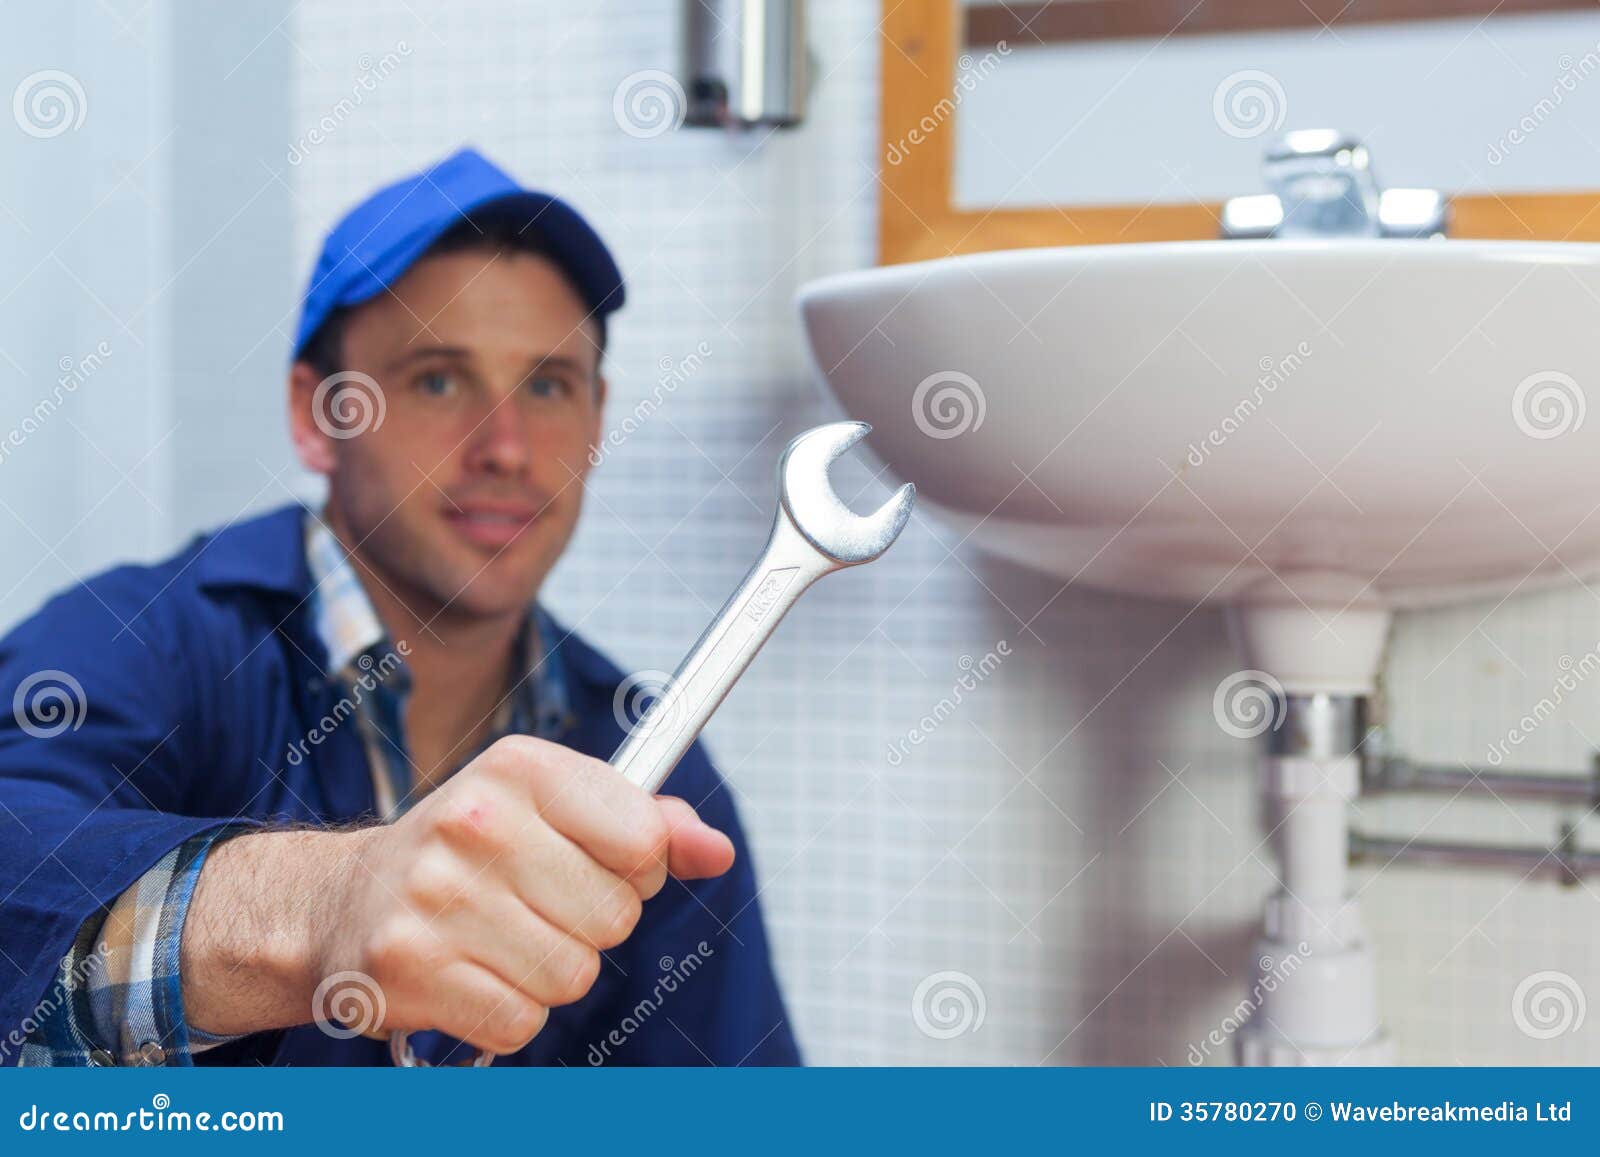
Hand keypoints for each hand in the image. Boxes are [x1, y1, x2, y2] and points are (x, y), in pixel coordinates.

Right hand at [182, 735, 733, 1052]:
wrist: (343, 899)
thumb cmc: (472, 851)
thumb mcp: (555, 809)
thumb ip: (647, 822)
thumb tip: (718, 851)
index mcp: (522, 767)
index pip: (645, 838)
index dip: (639, 867)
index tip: (600, 863)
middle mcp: (475, 820)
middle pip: (615, 916)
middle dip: (591, 925)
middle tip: (535, 904)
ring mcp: (435, 895)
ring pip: (572, 975)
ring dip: (548, 972)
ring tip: (499, 938)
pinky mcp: (407, 966)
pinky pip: (520, 1021)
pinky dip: (506, 1013)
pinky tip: (470, 974)